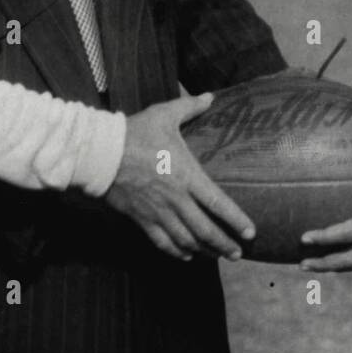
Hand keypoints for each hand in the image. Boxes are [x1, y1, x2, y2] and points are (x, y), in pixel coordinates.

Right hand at [108, 92, 255, 261]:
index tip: (250, 232)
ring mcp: (158, 212)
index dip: (236, 220)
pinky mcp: (141, 218)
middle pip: (205, 229)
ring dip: (204, 250)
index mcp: (187, 175)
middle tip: (238, 253)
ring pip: (186, 240)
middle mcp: (176, 199)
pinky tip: (186, 256)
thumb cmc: (136, 133)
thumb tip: (210, 96)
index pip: (218, 203)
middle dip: (223, 244)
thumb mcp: (164, 115)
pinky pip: (162, 241)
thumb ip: (190, 107)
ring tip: (218, 256)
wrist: (101, 153)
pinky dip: (176, 252)